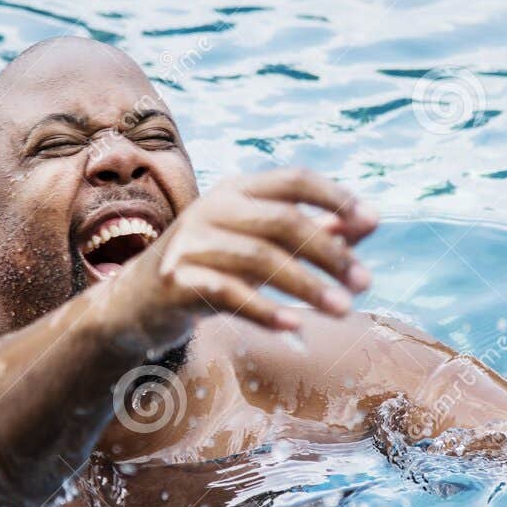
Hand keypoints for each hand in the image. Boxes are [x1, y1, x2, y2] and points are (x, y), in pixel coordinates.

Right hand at [119, 168, 376, 332]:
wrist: (136, 303)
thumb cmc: (212, 268)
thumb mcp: (261, 245)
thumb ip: (313, 230)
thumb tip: (370, 220)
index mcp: (237, 190)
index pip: (294, 180)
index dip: (335, 196)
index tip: (370, 220)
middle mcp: (214, 208)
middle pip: (284, 221)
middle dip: (330, 252)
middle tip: (365, 282)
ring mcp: (192, 242)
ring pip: (261, 258)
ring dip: (308, 286)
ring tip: (344, 310)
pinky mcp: (177, 280)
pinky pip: (229, 293)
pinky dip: (266, 309)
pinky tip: (296, 326)